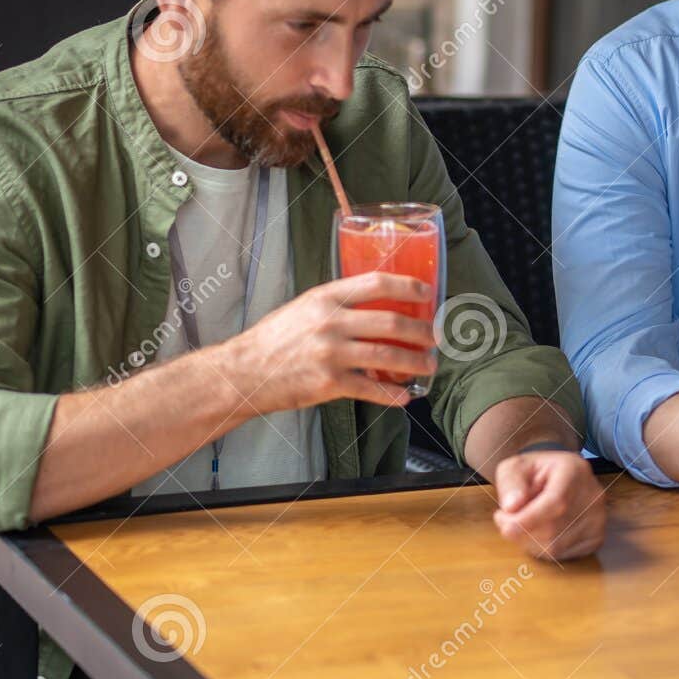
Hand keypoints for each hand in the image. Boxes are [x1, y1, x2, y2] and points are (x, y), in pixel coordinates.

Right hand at [220, 272, 436, 413]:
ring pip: (387, 355)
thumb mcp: (304, 306)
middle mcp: (330, 322)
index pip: (377, 283)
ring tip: (428, 364)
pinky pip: (371, 388)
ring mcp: (331, 353)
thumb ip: (338, 303)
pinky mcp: (329, 383)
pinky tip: (406, 396)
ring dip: (414, 362)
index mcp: (326, 297)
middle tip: (434, 336)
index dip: (407, 287)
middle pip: (391, 322)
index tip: (426, 293)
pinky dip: (393, 394)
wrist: (244, 372)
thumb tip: (377, 302)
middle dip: (421, 330)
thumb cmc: (275, 338)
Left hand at [491, 449, 606, 560]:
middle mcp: (593, 496)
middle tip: (506, 520)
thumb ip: (510, 483)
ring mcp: (598, 519)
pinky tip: (541, 531)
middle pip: (553, 529)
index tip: (506, 527)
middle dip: (522, 532)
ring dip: (530, 542)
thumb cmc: (534, 472)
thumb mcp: (515, 468)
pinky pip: (562, 555)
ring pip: (555, 547)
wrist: (558, 477)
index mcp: (574, 471)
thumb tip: (511, 506)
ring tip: (524, 523)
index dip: (529, 520)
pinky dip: (543, 549)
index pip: (556, 502)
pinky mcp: (596, 538)